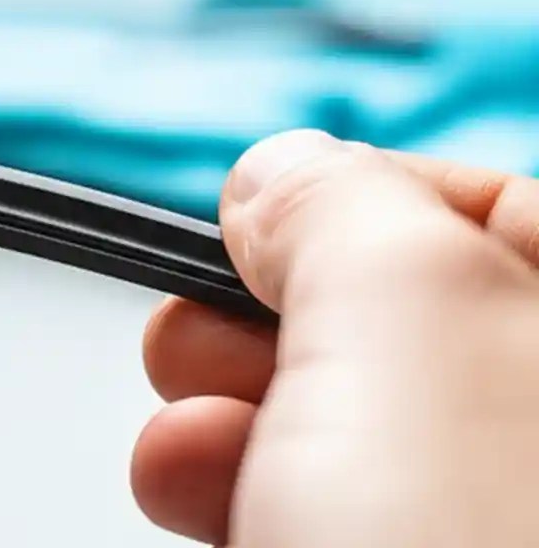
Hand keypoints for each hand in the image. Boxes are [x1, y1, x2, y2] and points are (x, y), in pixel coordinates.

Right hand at [133, 130, 538, 546]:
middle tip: (199, 331)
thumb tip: (278, 175)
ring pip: (330, 413)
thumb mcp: (408, 314)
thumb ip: (345, 208)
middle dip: (257, 315)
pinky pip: (303, 497)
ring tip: (180, 441)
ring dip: (218, 406)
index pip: (489, 207)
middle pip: (386, 314)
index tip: (257, 225)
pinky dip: (223, 480)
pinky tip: (184, 486)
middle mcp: (530, 419)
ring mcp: (476, 509)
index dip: (358, 200)